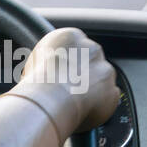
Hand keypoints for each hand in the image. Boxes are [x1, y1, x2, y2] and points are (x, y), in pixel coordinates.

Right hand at [12, 27, 119, 142]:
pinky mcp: (112, 91)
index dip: (69, 62)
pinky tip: (84, 110)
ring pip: (102, 79)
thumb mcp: (35, 60)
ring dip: (92, 89)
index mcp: (71, 36)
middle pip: (91, 61)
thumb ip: (49, 58)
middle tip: (68, 89)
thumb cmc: (37, 81)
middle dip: (83, 75)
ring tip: (73, 103)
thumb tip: (44, 67)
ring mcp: (105, 70)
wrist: (48, 99)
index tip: (64, 73)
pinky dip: (99, 106)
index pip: (75, 46)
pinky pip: (108, 99)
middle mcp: (91, 48)